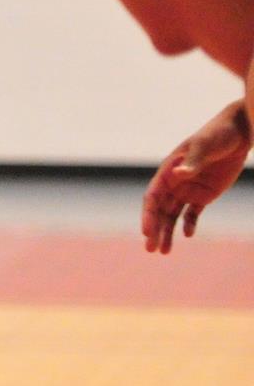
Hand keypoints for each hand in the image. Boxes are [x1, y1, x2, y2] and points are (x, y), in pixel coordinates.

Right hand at [141, 103, 250, 253]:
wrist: (237, 133)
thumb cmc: (216, 135)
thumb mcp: (204, 147)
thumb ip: (192, 163)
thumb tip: (177, 174)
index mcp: (168, 171)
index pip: (153, 197)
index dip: (148, 215)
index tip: (146, 232)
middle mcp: (175, 182)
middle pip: (160, 210)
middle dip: (154, 229)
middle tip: (150, 249)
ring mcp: (189, 189)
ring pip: (173, 215)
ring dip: (168, 232)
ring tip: (164, 252)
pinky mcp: (204, 194)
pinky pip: (192, 213)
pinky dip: (189, 224)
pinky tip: (188, 235)